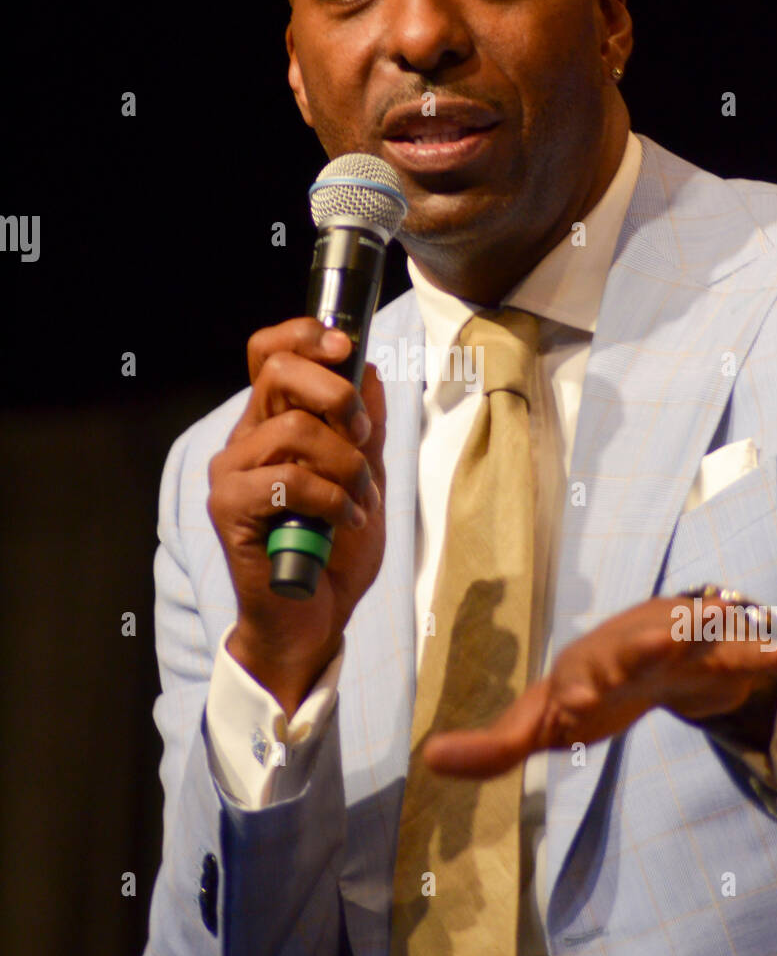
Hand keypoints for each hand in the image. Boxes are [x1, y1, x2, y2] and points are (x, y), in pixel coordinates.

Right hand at [206, 317, 385, 715]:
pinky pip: (287, 478)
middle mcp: (245, 440)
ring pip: (293, 428)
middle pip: (277, 372)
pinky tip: (346, 521)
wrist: (312, 620)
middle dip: (336, 395)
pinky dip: (332, 498)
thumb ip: (365, 426)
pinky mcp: (229, 508)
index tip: (344, 347)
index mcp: (272, 423)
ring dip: (345, 463)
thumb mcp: (365, 477)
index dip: (303, 336)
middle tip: (362, 435)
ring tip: (361, 500)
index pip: (268, 352)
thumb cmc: (335, 551)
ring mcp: (231, 473)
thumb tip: (369, 368)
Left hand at [422, 596, 776, 778]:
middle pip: (630, 646)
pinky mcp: (710, 655)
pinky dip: (759, 650)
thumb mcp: (542, 721)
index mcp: (583, 670)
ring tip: (726, 615)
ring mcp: (669, 648)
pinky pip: (736, 652)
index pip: (576, 680)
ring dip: (703, 627)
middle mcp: (625, 649)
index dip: (576, 696)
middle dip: (640, 646)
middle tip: (660, 637)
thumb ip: (492, 746)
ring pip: (685, 635)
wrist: (651, 651)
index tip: (574, 713)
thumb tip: (427, 760)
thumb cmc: (588, 687)